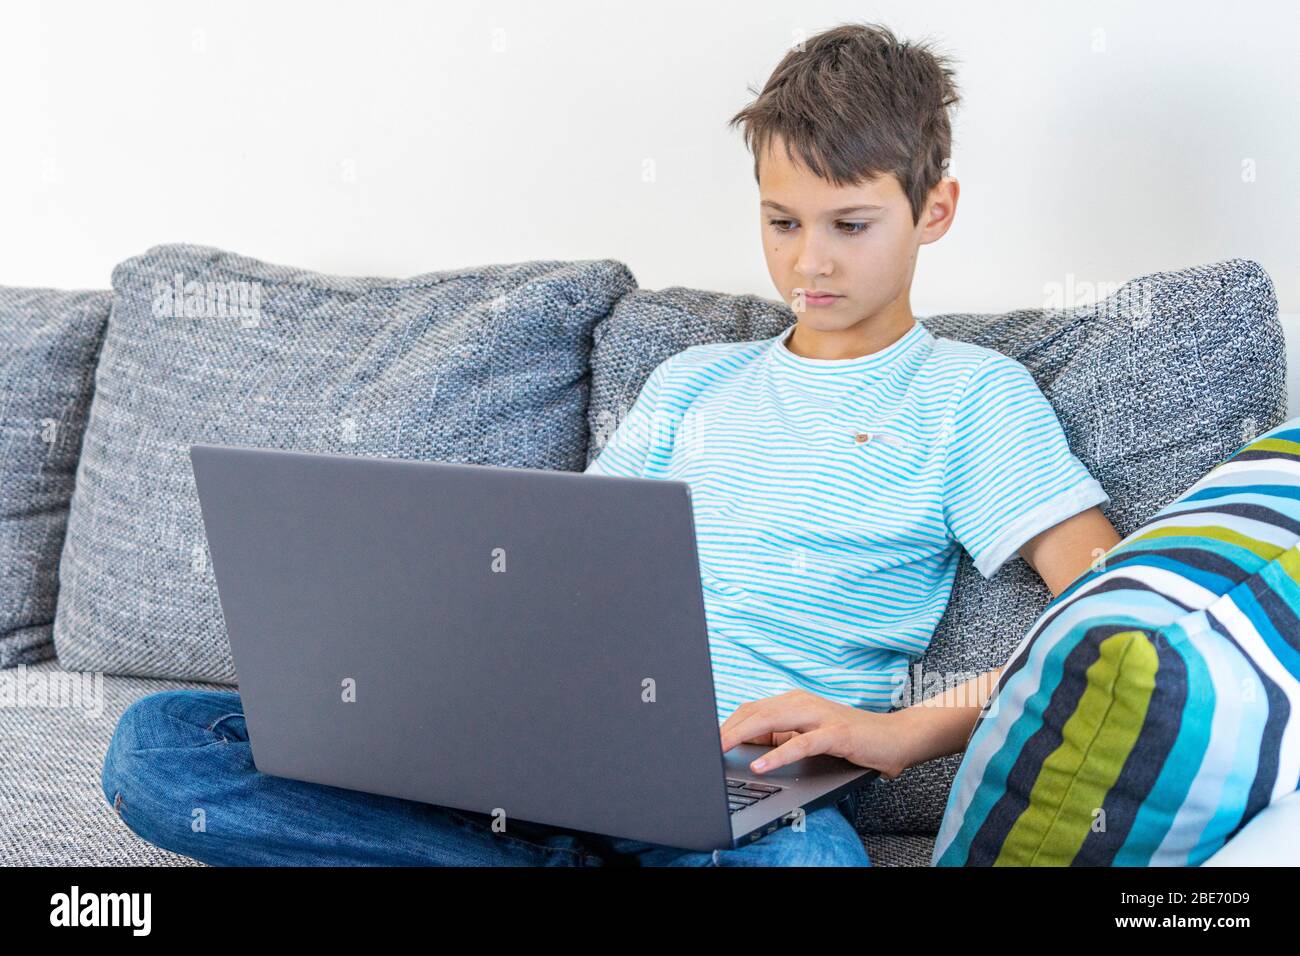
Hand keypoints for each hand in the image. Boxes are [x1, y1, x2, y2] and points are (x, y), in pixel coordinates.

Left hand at [719, 689, 910, 779]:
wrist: (895, 738)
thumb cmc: (850, 740)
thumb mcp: (808, 737)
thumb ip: (781, 738)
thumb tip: (746, 748)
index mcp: (794, 702)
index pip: (751, 709)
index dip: (726, 724)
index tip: (703, 739)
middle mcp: (803, 703)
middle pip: (755, 712)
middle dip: (726, 729)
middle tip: (702, 745)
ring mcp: (820, 716)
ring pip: (772, 721)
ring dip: (743, 735)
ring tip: (720, 750)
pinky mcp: (836, 733)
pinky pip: (801, 743)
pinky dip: (778, 754)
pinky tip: (761, 764)